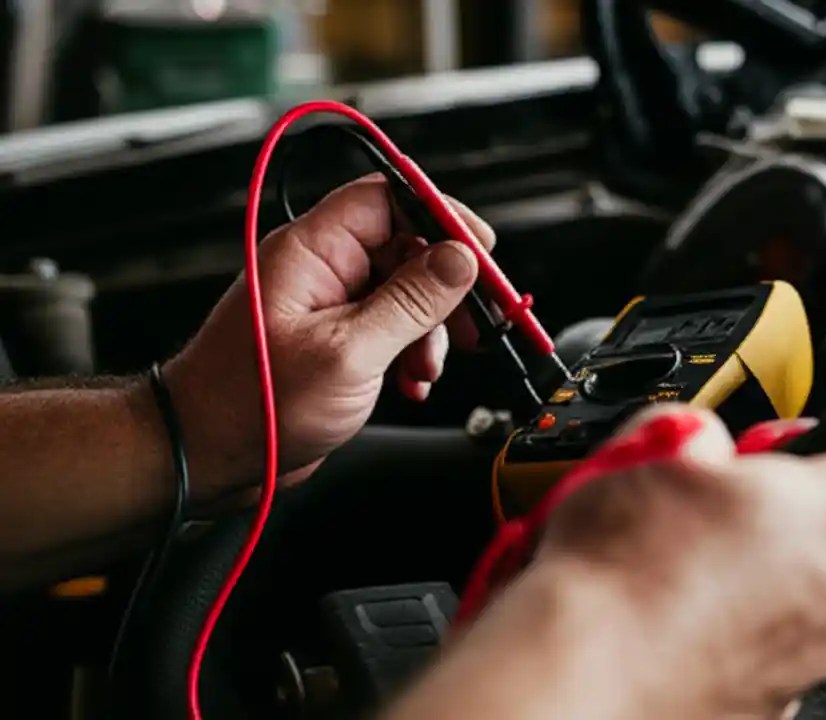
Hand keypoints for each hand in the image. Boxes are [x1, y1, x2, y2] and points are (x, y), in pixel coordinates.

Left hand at [164, 175, 494, 502]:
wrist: (211, 454)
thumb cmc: (253, 405)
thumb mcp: (349, 352)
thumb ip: (410, 302)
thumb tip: (459, 259)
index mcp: (312, 252)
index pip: (387, 200)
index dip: (440, 215)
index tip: (481, 248)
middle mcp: (321, 270)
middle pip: (406, 248)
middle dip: (446, 287)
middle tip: (475, 319)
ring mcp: (329, 306)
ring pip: (406, 293)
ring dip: (431, 329)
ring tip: (428, 366)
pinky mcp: (338, 340)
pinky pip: (393, 329)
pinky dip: (412, 353)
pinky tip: (412, 381)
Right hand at [491, 405, 825, 718]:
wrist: (579, 680)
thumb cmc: (620, 575)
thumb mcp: (653, 450)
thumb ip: (700, 432)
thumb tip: (696, 440)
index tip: (794, 442)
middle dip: (781, 509)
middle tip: (712, 498)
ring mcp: (812, 659)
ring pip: (801, 593)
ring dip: (751, 570)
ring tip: (670, 560)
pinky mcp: (771, 704)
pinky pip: (766, 647)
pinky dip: (728, 629)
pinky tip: (667, 615)